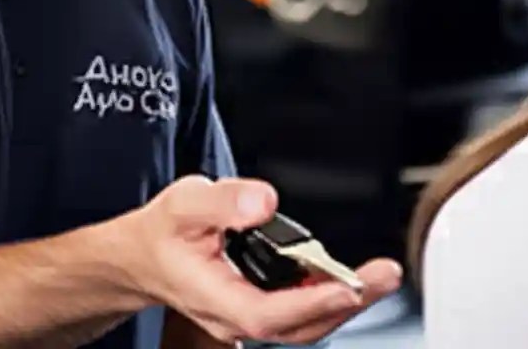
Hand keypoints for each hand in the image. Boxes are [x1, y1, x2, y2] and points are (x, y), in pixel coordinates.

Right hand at [117, 175, 402, 345]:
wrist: (143, 257)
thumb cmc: (163, 233)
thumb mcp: (184, 203)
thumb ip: (224, 201)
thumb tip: (263, 204)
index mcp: (214, 296)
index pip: (267, 312)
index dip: (310, 302)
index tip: (348, 285)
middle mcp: (234, 317)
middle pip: (299, 326)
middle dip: (347, 302)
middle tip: (384, 276)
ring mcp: (248, 318)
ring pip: (304, 324)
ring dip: (344, 302)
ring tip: (378, 276)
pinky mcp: (260, 310)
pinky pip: (300, 314)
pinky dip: (327, 297)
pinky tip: (347, 277)